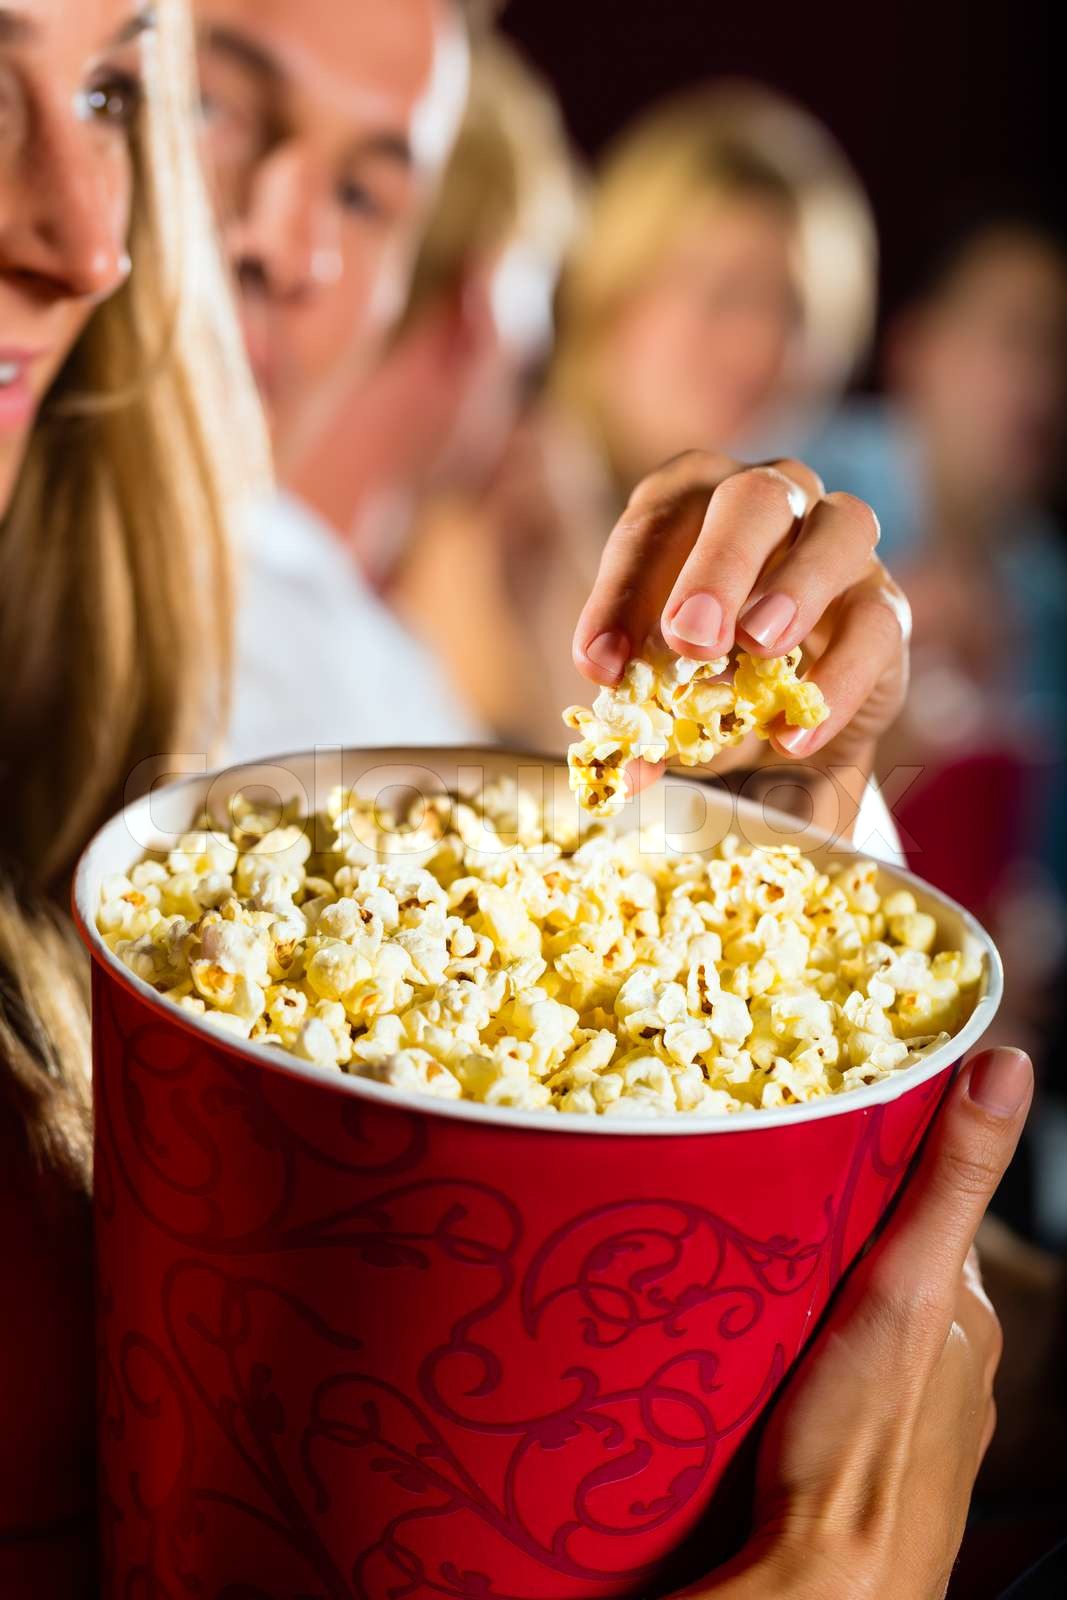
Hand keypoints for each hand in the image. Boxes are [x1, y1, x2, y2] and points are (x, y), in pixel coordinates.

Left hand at [572, 452, 909, 826]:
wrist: (780, 722)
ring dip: (797, 586)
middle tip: (689, 638)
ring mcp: (840, 545)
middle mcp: (774, 500)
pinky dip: (837, 680)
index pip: (655, 524)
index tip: (601, 667)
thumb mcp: (659, 693)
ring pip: (842, 527)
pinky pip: (876, 625)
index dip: (622, 594)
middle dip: (719, 566)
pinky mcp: (886, 604)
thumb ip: (639, 717)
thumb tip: (626, 766)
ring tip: (758, 648)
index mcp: (694, 499)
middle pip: (755, 498)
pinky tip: (791, 733)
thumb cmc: (703, 676)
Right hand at [677, 1046, 1032, 1599]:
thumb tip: (1007, 1062)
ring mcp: (910, 1415)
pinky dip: (804, 1354)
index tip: (815, 1137)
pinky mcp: (860, 1453)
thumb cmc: (864, 1446)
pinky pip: (836, 1377)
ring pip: (859, 1323)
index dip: (876, 1170)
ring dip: (813, 1297)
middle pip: (888, 1265)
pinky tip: (760, 1355)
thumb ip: (952, 1177)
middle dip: (833, 1236)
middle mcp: (951, 1364)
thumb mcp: (906, 1287)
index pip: (927, 1209)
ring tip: (751, 1278)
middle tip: (763, 1212)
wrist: (826, 1588)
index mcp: (966, 1313)